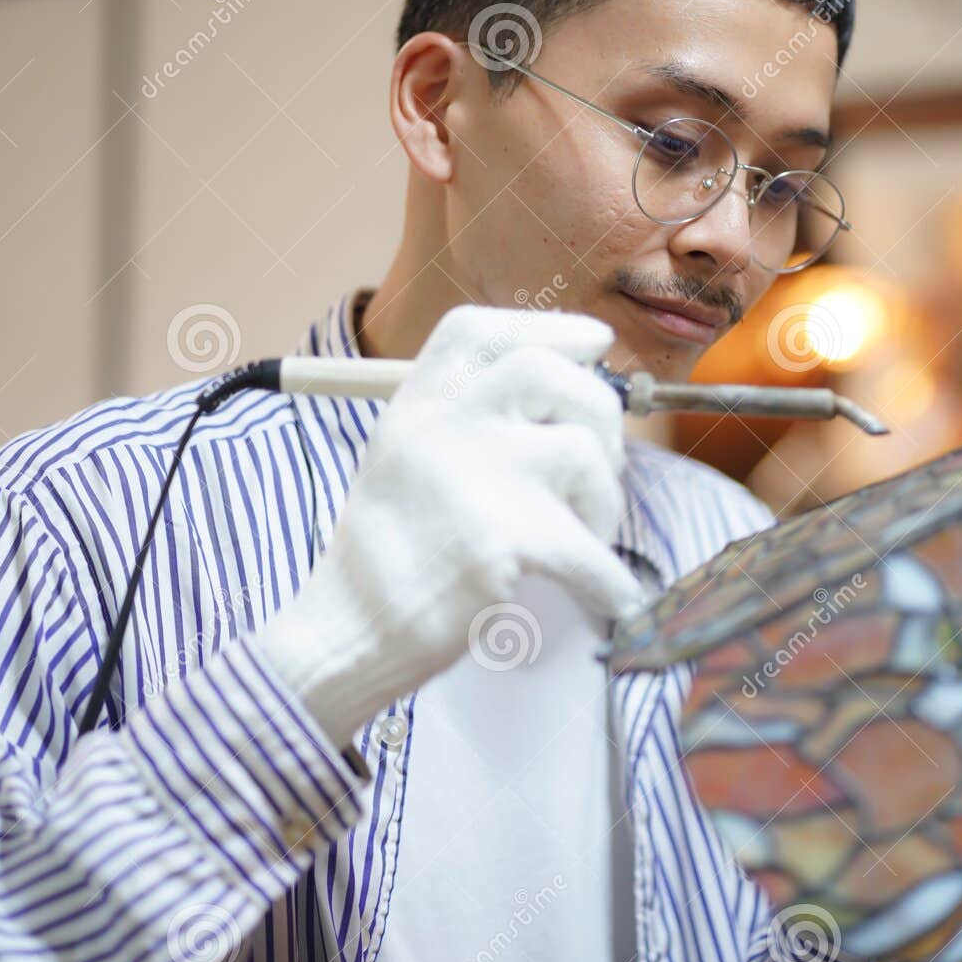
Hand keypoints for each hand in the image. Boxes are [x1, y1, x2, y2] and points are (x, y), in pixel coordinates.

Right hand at [259, 304, 645, 746]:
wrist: (348, 633)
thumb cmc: (388, 554)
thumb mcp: (403, 456)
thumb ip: (464, 417)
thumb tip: (569, 394)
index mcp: (415, 402)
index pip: (483, 330)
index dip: (550, 328)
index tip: (592, 345)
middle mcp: (443, 424)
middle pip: (548, 372)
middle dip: (598, 409)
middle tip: (603, 461)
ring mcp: (475, 476)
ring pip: (584, 454)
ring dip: (606, 502)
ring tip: (587, 538)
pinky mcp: (504, 538)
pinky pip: (592, 552)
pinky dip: (613, 584)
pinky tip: (612, 600)